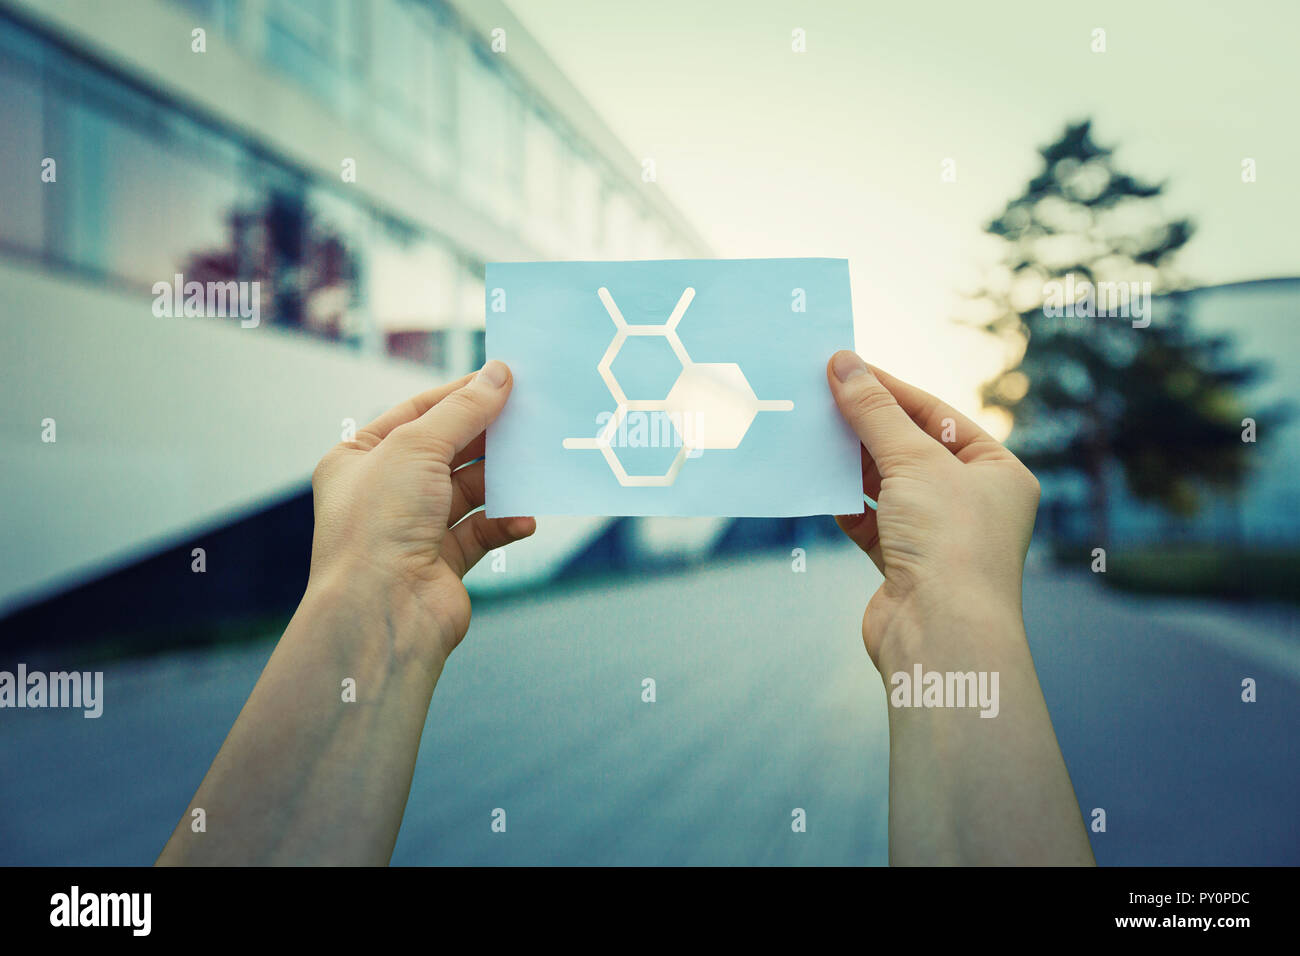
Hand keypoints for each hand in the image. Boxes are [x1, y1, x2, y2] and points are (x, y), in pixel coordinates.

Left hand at [307, 361, 535, 663]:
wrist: (381, 613)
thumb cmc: (378, 526)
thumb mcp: (418, 446)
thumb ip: (463, 409)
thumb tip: (499, 374)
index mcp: (357, 459)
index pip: (415, 414)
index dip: (459, 395)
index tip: (503, 380)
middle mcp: (382, 493)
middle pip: (446, 451)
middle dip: (486, 438)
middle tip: (529, 417)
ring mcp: (412, 529)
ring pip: (468, 491)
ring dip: (500, 480)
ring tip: (534, 465)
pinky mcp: (442, 562)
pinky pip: (482, 531)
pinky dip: (505, 522)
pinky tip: (524, 518)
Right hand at [825, 351, 1040, 668]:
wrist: (940, 635)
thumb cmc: (949, 542)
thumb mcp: (912, 461)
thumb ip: (874, 412)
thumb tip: (845, 363)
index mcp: (998, 473)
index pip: (938, 417)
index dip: (891, 390)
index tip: (846, 368)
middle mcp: (974, 504)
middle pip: (911, 450)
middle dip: (867, 428)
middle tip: (822, 397)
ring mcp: (938, 537)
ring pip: (888, 487)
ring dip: (852, 465)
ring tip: (813, 436)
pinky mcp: (904, 566)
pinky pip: (871, 523)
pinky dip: (846, 504)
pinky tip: (819, 485)